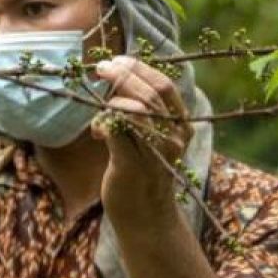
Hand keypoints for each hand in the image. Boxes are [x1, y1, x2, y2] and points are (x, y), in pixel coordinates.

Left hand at [91, 55, 192, 221]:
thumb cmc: (144, 172)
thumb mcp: (153, 139)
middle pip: (148, 94)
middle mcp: (173, 137)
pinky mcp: (132, 165)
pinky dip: (102, 122)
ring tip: (98, 102)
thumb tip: (120, 78)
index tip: (119, 60)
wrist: (145, 217)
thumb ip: (144, 112)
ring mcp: (155, 152)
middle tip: (100, 68)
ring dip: (110, 98)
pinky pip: (115, 129)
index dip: (140, 69)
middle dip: (121, 75)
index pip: (164, 86)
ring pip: (134, 109)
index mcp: (181, 126)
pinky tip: (96, 132)